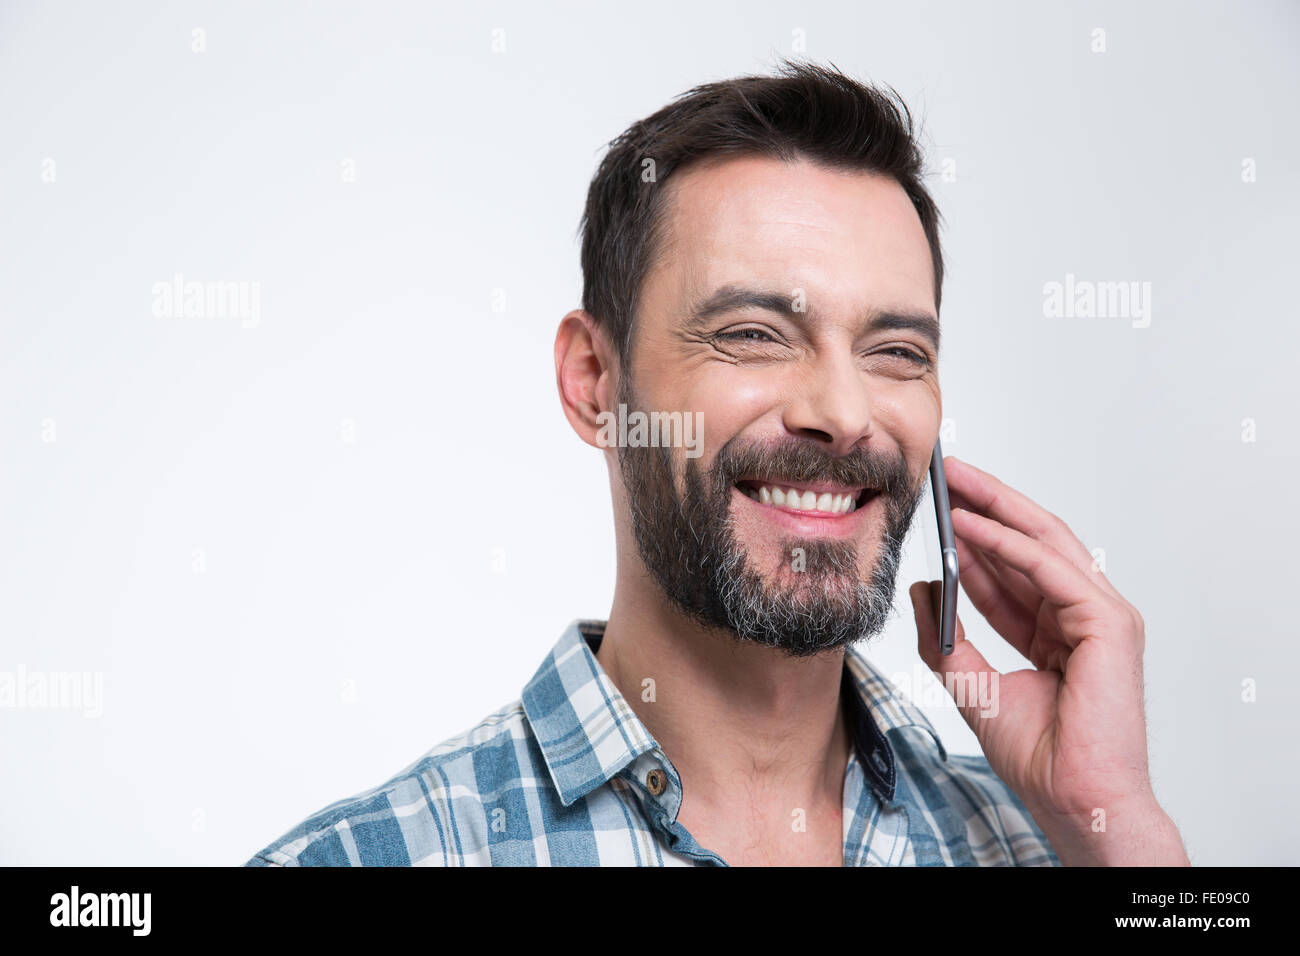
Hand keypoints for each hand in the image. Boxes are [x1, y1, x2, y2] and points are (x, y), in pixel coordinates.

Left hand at [909, 455, 1187, 865]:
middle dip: (987, 504)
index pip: (1012, 570)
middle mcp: (1084, 615)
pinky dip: (1005, 542)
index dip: (973, 537)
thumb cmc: (1041, 757)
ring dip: (994, 507)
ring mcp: (1101, 616)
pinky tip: (966, 526)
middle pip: (1031, 543)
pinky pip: (1048, 568)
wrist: (1074, 798)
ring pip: (1043, 542)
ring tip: (952, 482)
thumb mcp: (972, 684)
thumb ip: (946, 637)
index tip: (937, 508)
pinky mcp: (1107, 622)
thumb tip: (922, 588)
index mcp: (1059, 630)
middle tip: (946, 474)